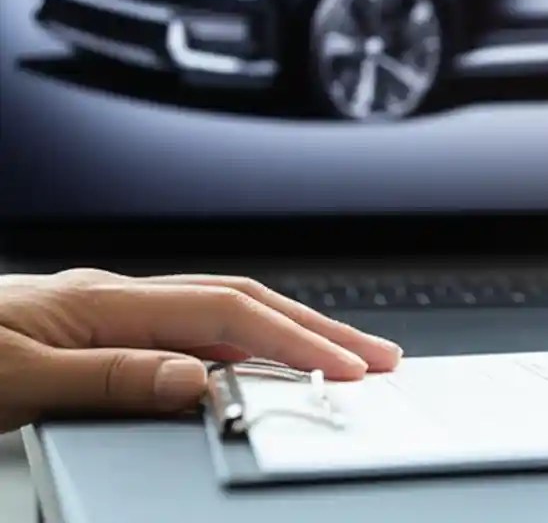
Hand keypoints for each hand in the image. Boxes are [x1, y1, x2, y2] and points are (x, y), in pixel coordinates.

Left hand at [0, 269, 401, 431]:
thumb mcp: (10, 383)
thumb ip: (107, 378)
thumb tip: (196, 381)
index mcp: (101, 301)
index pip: (223, 315)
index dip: (292, 340)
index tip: (344, 370)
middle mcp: (115, 297)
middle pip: (241, 301)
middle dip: (316, 328)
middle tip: (379, 356)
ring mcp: (111, 310)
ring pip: (225, 309)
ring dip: (291, 331)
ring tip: (343, 354)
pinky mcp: (101, 330)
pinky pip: (196, 327)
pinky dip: (248, 341)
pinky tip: (264, 358)